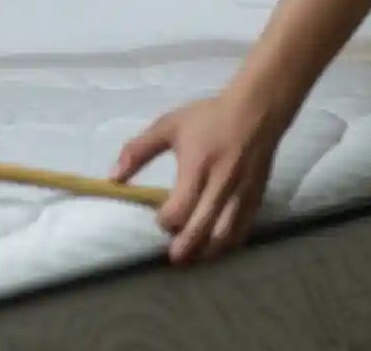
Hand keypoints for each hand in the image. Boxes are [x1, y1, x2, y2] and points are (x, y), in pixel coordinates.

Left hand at [110, 92, 289, 264]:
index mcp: (197, 168)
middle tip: (173, 258)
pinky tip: (216, 246)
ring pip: (226, 235)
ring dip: (208, 250)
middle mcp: (221, 185)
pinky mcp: (257, 197)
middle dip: (186, 247)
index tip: (159, 219)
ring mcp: (242, 194)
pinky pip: (244, 229)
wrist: (256, 112)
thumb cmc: (208, 118)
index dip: (166, 220)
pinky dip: (229, 243)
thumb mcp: (167, 127)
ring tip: (193, 257)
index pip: (181, 208)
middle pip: (203, 228)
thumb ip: (137, 151)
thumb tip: (113, 178)